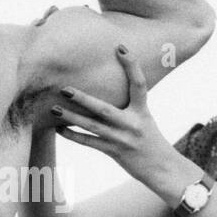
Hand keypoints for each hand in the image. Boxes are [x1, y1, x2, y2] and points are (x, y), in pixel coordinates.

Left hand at [50, 46, 181, 188]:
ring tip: (54, 108)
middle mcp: (132, 123)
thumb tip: (104, 94)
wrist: (163, 169)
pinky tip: (59, 129)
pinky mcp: (115, 152)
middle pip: (103, 108)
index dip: (132, 65)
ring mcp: (122, 139)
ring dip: (71, 118)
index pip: (139, 84)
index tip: (120, 47)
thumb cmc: (150, 141)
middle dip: (82, 98)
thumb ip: (128, 107)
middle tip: (64, 88)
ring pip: (92, 126)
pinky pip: (90, 142)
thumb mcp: (144, 120)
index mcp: (142, 111)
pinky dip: (73, 136)